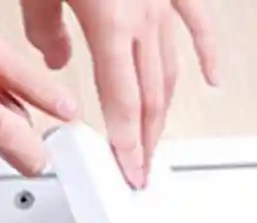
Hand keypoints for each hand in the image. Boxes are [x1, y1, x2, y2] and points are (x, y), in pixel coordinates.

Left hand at [20, 0, 217, 187]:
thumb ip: (45, 27)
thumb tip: (55, 57)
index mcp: (110, 21)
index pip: (123, 103)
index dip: (128, 145)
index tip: (129, 172)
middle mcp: (143, 15)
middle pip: (150, 96)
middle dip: (145, 141)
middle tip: (139, 170)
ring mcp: (162, 2)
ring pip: (168, 69)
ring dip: (162, 110)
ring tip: (154, 139)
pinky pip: (198, 23)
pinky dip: (207, 55)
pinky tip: (212, 79)